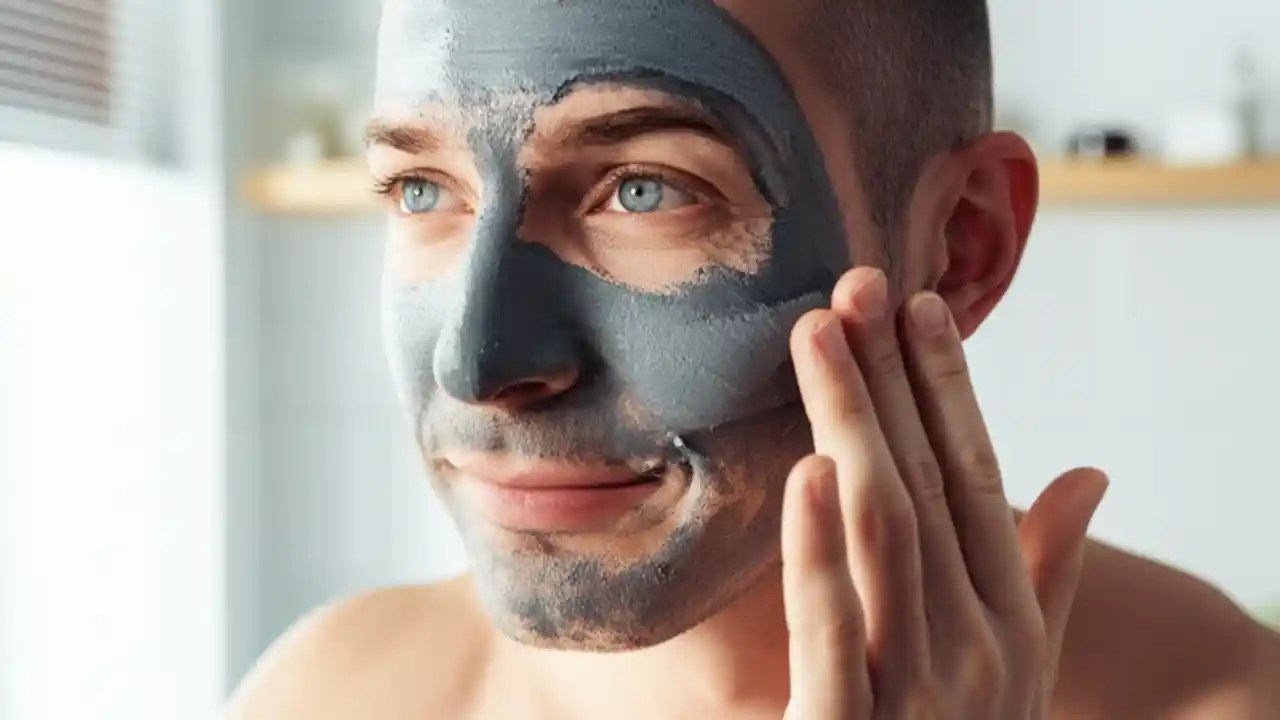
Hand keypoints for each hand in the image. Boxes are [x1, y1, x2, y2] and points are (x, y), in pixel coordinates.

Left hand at [781, 267, 1108, 718]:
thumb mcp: (1018, 668)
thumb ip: (1049, 570)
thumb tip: (1092, 469)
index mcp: (1010, 621)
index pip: (982, 479)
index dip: (953, 389)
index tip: (923, 304)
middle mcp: (977, 648)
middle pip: (929, 487)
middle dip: (893, 381)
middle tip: (856, 283)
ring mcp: (917, 694)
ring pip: (886, 537)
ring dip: (855, 429)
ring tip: (819, 338)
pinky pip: (832, 634)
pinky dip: (820, 553)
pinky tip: (809, 473)